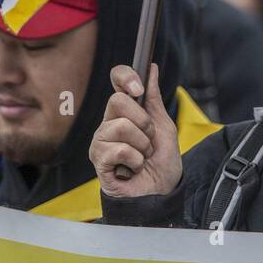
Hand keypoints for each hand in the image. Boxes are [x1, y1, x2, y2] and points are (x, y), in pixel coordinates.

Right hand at [90, 62, 181, 198]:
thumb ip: (154, 99)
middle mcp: (109, 123)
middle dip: (143, 122)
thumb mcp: (164, 127)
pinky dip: (135, 161)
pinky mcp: (98, 161)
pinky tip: (133, 169)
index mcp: (125, 112)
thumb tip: (152, 68)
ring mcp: (101, 142)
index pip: (116, 81)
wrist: (161, 194)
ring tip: (142, 157)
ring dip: (142, 145)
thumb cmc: (162, 164)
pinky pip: (119, 150)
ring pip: (120, 126)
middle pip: (117, 100)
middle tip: (148, 139)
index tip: (138, 88)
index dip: (125, 77)